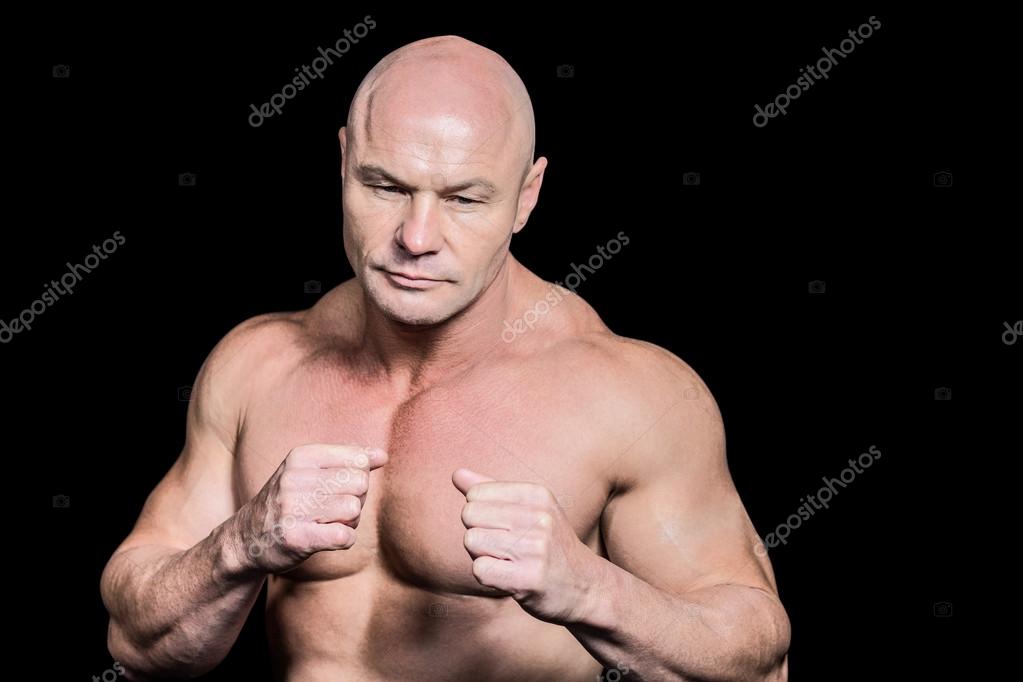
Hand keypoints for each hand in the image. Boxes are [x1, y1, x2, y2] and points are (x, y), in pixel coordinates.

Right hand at [234, 443, 387, 573]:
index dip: (359, 476)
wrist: (246, 539)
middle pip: (360, 483)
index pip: (358, 459)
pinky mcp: (296, 538)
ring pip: (353, 509)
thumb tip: (383, 456)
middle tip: (334, 508)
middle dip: (356, 499)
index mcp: (301, 456)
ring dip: (350, 521)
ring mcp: (293, 508)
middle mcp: (294, 479)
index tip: (339, 487)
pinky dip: (344, 539)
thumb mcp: (310, 471)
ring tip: (328, 522)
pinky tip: (328, 538)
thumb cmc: (289, 502)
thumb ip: (348, 460)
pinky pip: (344, 536)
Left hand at [452, 468, 603, 623]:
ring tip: (510, 562)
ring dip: (483, 556)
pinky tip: (510, 578)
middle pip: (469, 516)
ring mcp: (535, 548)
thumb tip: (456, 474)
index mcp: (537, 495)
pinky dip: (488, 577)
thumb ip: (491, 490)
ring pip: (472, 541)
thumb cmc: (550, 546)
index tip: (507, 528)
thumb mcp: (530, 509)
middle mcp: (538, 517)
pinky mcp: (528, 578)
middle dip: (479, 534)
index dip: (481, 514)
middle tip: (507, 548)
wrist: (587, 587)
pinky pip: (480, 569)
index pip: (476, 494)